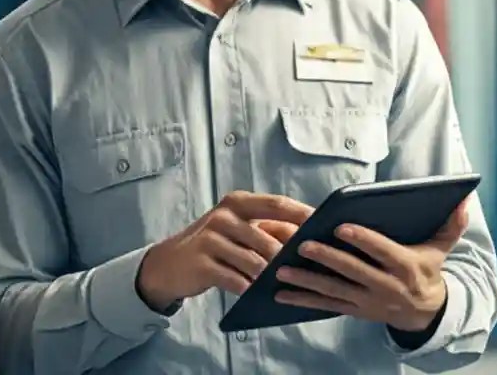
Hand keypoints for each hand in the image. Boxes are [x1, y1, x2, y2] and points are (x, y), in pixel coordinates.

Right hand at [137, 191, 313, 311]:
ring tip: (286, 286)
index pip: (277, 204)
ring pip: (253, 261)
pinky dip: (248, 288)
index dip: (303, 215)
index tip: (327, 225)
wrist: (170, 264)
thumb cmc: (215, 245)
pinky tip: (257, 294)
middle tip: (310, 268)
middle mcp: (224, 216)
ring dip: (270, 276)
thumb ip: (269, 230)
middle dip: (289, 255)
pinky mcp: (201, 263)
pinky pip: (234, 279)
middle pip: (268, 236)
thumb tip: (309, 238)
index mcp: (238, 202)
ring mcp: (211, 239)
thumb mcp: (239, 230)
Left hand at [274, 197, 470, 332]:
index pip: (382, 251)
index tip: (341, 226)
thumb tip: (464, 200)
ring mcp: (368, 301)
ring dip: (306, 281)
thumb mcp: (442, 249)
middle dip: (327, 258)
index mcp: (405, 266)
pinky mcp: (354, 310)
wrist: (425, 313)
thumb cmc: (427, 271)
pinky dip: (302, 299)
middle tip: (303, 244)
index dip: (363, 239)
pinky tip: (281, 293)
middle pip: (353, 271)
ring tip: (282, 270)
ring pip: (334, 290)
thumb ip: (451, 224)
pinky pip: (325, 305)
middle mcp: (385, 286)